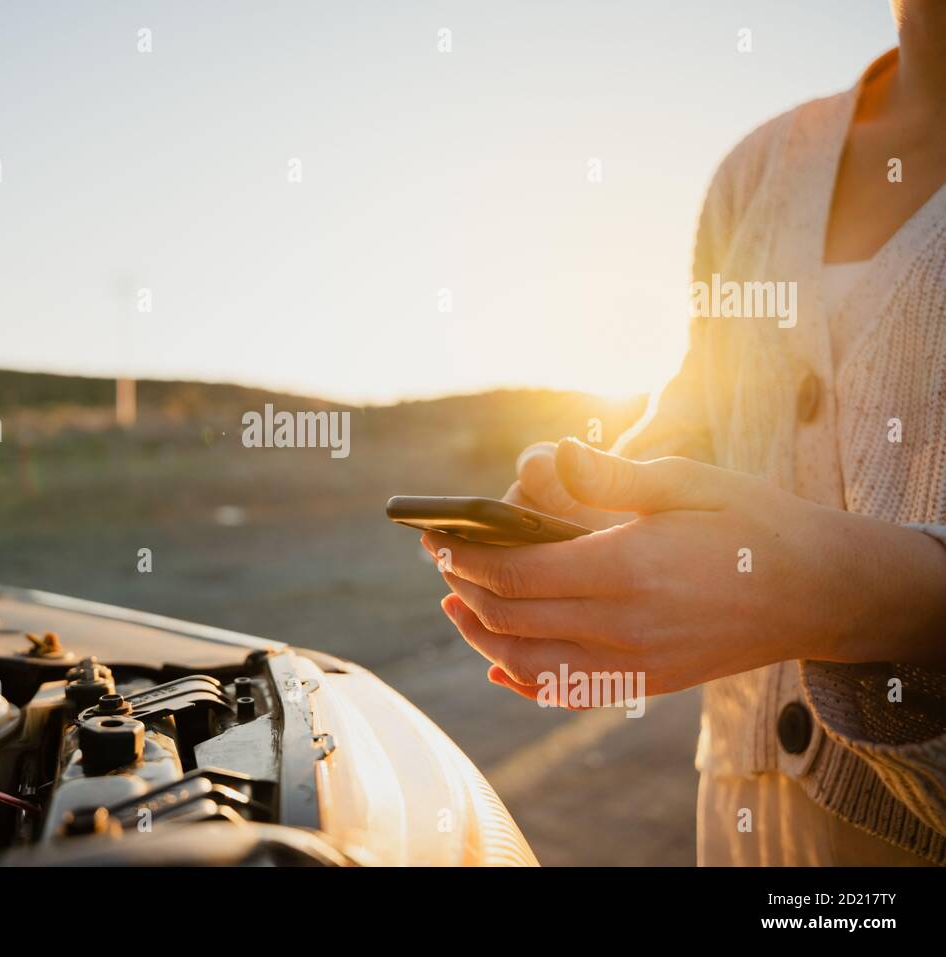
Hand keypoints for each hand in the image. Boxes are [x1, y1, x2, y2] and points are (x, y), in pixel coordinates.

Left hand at [429, 438, 945, 701]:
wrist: (820, 591)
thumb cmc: (753, 524)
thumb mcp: (688, 482)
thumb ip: (610, 476)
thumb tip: (550, 453)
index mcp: (626, 568)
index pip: (515, 571)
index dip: (465, 556)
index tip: (437, 537)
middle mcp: (623, 626)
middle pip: (511, 618)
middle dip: (463, 588)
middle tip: (442, 561)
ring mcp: (634, 663)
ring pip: (527, 663)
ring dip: (480, 636)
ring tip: (455, 607)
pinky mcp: (646, 683)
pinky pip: (567, 693)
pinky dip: (523, 681)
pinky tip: (500, 664)